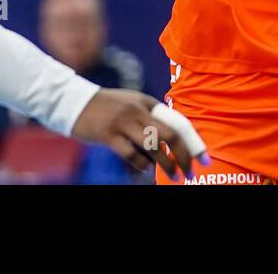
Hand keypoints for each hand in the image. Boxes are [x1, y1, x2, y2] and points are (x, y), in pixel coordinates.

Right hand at [71, 89, 208, 181]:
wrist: (73, 100)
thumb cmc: (105, 106)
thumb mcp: (130, 103)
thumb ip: (148, 115)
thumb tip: (169, 138)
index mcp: (146, 102)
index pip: (177, 123)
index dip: (193, 142)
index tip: (203, 159)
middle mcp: (138, 111)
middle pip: (170, 135)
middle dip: (184, 155)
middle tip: (191, 171)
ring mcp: (123, 122)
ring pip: (153, 145)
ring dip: (166, 163)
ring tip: (173, 175)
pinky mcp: (107, 134)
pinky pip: (130, 152)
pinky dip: (141, 163)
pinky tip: (146, 169)